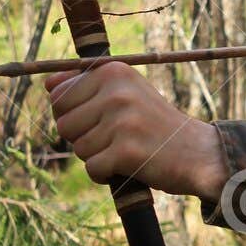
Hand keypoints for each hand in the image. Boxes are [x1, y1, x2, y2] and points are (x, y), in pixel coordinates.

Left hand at [45, 63, 227, 199]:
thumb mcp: (126, 92)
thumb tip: (47, 85)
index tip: (105, 118)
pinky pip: (92, 169)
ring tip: (126, 149)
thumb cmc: (155, 124)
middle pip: (63, 125)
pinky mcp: (125, 151)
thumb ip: (87, 86)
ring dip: (98, 156)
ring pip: (78, 149)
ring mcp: (121, 121)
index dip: (76, 115)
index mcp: (113, 70)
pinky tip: (128, 166)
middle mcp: (116, 91)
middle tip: (117, 137)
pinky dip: (106, 174)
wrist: (198, 151)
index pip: (59, 97)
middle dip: (84, 137)